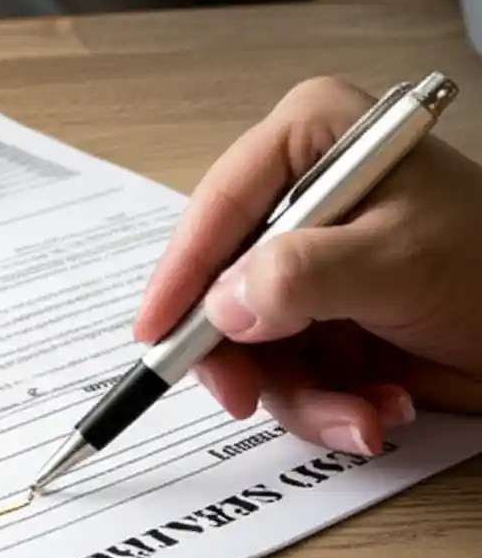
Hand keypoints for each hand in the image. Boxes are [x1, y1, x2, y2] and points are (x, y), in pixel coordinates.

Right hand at [133, 76, 481, 455]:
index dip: (181, 273)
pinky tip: (379, 408)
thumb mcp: (399, 261)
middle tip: (250, 397)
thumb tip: (224, 306)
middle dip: (247, 355)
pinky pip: (283, 375)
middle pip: (218, 285)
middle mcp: (297, 203)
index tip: (158, 332)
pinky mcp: (316, 321)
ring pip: (247, 345)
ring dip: (302, 395)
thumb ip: (305, 277)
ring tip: (362, 413)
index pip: (220, 206)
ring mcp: (304, 267)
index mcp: (310, 144)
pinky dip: (327, 407)